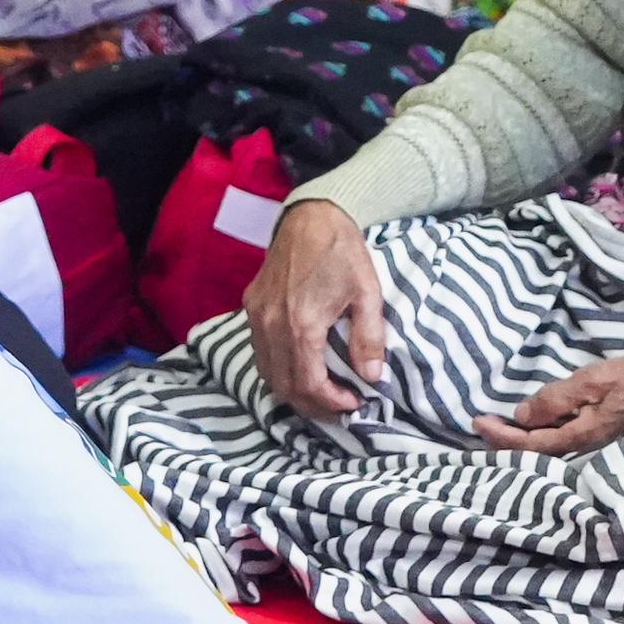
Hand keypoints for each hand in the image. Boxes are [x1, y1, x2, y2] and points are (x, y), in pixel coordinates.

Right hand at [247, 198, 387, 418]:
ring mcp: (257, 317)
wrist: (309, 216)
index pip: (309, 385)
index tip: (354, 403)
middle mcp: (271, 326)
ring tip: (322, 393)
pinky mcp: (250, 307)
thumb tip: (373, 377)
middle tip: (339, 408)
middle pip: (284, 386)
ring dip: (293, 391)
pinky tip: (301, 368)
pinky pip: (260, 353)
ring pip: (267, 373)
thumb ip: (369, 338)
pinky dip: (279, 370)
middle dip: (313, 406)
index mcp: (301, 324)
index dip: (331, 403)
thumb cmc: (341, 250)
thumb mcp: (367, 292)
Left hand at [472, 350, 623, 454]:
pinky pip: (554, 436)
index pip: (531, 443)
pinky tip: (525, 421)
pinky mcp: (590, 429)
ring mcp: (587, 438)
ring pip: (543, 445)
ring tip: (495, 425)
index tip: (479, 421)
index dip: (503, 436)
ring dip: (517, 437)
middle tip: (480, 424)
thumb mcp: (589, 382)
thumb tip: (522, 414)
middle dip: (504, 440)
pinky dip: (533, 431)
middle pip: (534, 450)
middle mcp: (582, 443)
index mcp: (581, 435)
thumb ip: (556, 399)